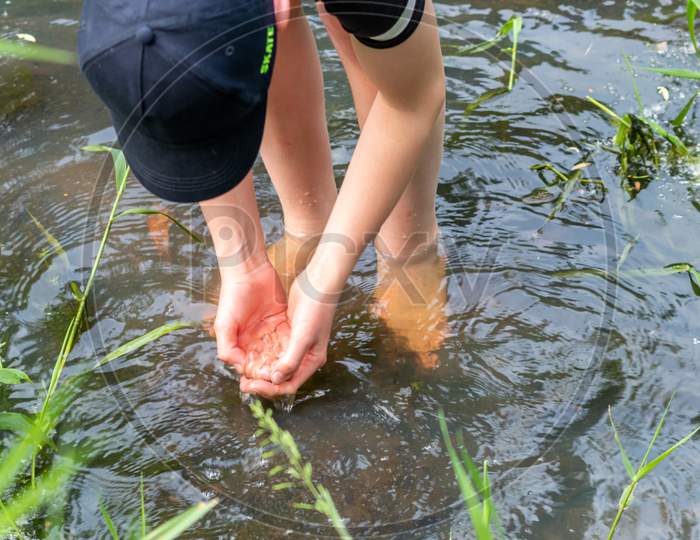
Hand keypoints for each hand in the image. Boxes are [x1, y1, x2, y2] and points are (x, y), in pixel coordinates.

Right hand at [213, 258, 288, 375]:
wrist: (249, 272)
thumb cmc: (232, 297)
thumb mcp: (224, 324)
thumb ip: (227, 347)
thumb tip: (239, 367)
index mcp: (239, 344)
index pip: (249, 367)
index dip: (257, 376)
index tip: (265, 381)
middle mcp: (254, 340)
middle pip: (266, 363)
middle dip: (273, 372)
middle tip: (281, 378)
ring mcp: (269, 331)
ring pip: (279, 353)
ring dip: (285, 362)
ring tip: (292, 369)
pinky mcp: (282, 321)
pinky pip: (288, 339)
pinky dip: (293, 347)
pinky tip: (299, 353)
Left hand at [239, 271, 336, 397]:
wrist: (318, 284)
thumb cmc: (315, 310)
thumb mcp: (303, 337)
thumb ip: (291, 360)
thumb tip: (276, 380)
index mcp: (311, 361)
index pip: (289, 385)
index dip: (269, 389)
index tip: (250, 386)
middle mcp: (305, 356)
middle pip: (282, 377)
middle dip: (263, 382)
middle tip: (243, 383)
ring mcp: (297, 345)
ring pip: (277, 364)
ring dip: (262, 369)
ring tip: (243, 371)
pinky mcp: (289, 334)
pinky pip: (275, 350)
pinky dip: (264, 355)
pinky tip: (250, 354)